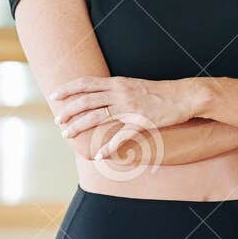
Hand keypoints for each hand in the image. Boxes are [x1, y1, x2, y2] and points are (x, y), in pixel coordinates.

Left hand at [49, 76, 198, 142]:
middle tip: (58, 122)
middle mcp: (120, 93)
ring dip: (79, 127)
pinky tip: (99, 155)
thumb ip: (116, 90)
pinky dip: (107, 147)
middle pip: (87, 101)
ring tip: (68, 136)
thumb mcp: (134, 85)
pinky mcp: (141, 122)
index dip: (68, 89)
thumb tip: (100, 95)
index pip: (86, 83)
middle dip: (68, 112)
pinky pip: (120, 136)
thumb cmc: (159, 92)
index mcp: (118, 83)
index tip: (54, 96)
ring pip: (97, 117)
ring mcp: (130, 108)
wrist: (184, 96)